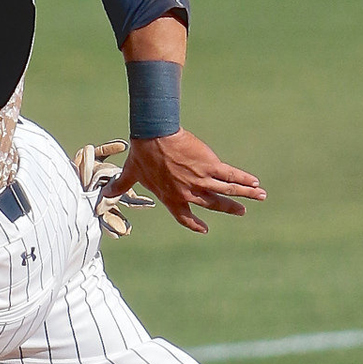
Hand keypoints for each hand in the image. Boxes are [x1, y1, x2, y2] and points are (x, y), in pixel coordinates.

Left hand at [106, 130, 265, 234]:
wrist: (155, 135)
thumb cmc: (142, 153)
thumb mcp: (131, 173)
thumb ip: (121, 186)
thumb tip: (103, 194)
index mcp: (171, 197)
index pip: (184, 216)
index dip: (193, 223)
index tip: (203, 228)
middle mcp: (189, 193)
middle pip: (213, 204)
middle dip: (229, 209)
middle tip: (241, 212)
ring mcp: (202, 181)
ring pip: (227, 191)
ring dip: (245, 195)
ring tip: (260, 197)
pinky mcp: (210, 166)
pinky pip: (230, 175)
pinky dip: (243, 179)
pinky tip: (254, 182)